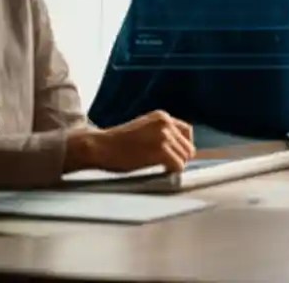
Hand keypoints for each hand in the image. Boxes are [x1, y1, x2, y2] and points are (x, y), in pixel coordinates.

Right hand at [65, 110, 195, 173]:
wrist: (100, 146)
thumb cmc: (118, 142)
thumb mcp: (143, 128)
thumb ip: (160, 133)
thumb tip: (179, 149)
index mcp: (162, 116)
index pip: (187, 131)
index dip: (182, 146)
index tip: (175, 155)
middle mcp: (166, 123)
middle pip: (188, 146)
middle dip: (179, 157)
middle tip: (166, 165)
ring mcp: (164, 136)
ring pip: (184, 157)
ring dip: (175, 165)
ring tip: (160, 168)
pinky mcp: (160, 150)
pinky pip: (178, 166)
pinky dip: (172, 171)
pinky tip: (160, 171)